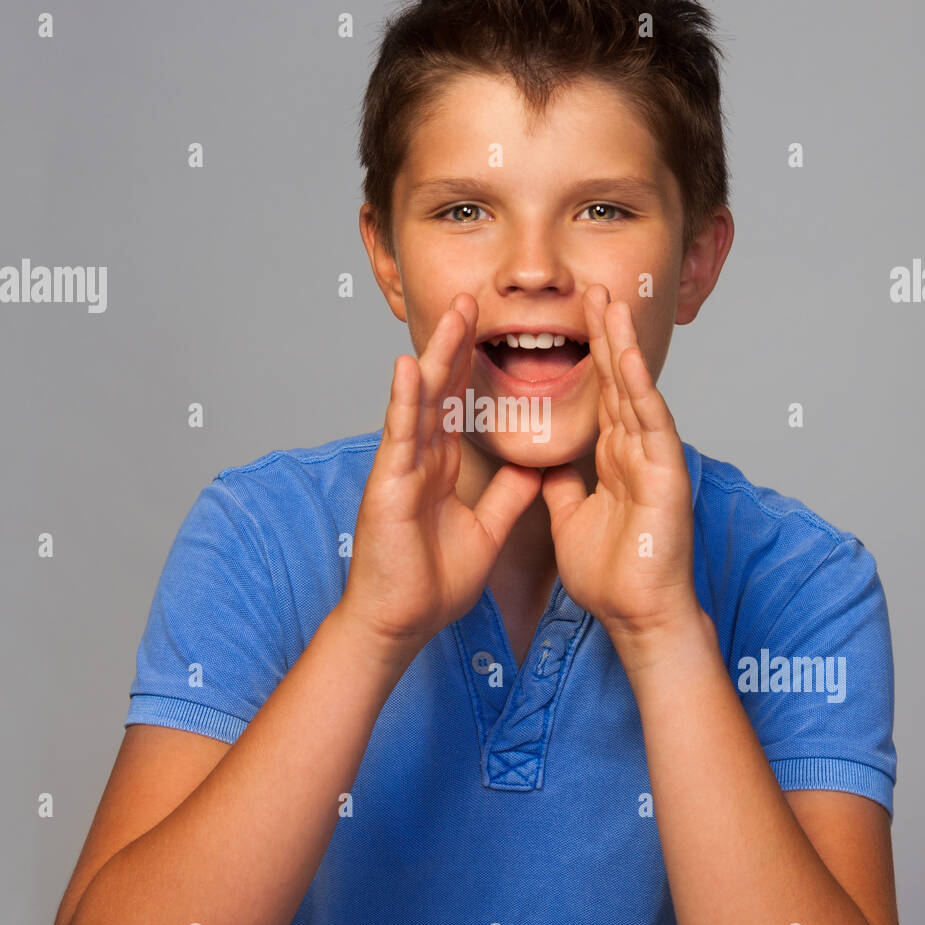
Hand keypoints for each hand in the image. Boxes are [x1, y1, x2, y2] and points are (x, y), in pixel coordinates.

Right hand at [340, 292, 541, 651]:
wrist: (399, 623)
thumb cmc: (430, 584)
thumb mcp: (486, 532)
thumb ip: (508, 497)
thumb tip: (536, 468)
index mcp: (439, 468)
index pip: (460, 407)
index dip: (476, 369)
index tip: (492, 332)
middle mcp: (418, 460)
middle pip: (442, 391)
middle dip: (457, 345)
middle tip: (472, 301)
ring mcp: (400, 468)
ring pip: (422, 401)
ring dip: (438, 356)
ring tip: (453, 313)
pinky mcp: (387, 485)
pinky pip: (400, 436)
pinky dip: (406, 400)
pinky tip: (412, 366)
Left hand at [540, 284, 702, 643]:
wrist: (638, 615)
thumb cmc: (613, 574)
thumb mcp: (572, 518)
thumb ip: (564, 485)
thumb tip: (548, 462)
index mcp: (616, 459)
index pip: (600, 397)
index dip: (587, 357)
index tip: (575, 319)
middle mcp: (637, 452)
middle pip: (618, 382)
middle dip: (606, 336)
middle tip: (595, 290)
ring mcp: (654, 460)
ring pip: (636, 392)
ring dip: (623, 346)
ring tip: (612, 303)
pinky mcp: (666, 475)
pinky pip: (650, 423)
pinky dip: (639, 387)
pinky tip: (628, 356)